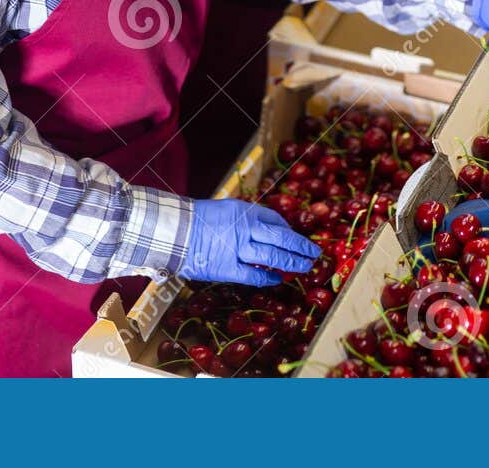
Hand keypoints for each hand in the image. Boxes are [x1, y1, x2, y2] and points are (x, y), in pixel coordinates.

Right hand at [178, 199, 320, 286]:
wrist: (175, 232)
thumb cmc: (199, 219)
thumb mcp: (227, 209)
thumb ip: (247, 219)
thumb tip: (271, 230)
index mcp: (245, 211)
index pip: (275, 221)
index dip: (289, 231)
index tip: (296, 238)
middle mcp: (245, 228)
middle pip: (281, 239)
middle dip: (300, 246)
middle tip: (314, 253)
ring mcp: (237, 249)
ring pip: (273, 257)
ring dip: (291, 263)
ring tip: (305, 267)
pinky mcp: (227, 268)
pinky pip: (254, 275)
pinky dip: (268, 278)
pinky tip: (278, 279)